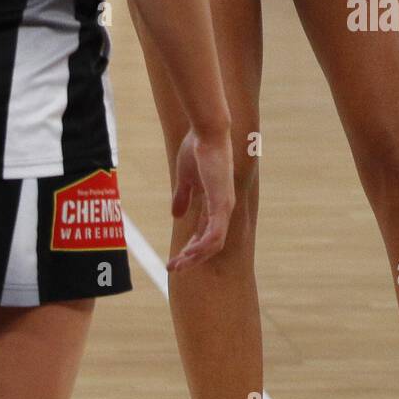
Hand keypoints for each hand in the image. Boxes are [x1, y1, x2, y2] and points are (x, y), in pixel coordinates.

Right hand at [167, 128, 234, 271]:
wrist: (207, 131)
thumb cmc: (197, 148)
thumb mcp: (185, 177)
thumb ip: (182, 196)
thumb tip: (176, 215)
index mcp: (216, 201)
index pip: (205, 232)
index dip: (192, 247)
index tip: (177, 257)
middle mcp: (223, 207)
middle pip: (210, 243)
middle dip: (192, 257)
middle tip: (174, 267)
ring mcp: (224, 206)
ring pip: (213, 244)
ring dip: (195, 257)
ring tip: (178, 264)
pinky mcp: (222, 203)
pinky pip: (215, 234)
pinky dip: (203, 247)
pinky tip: (189, 254)